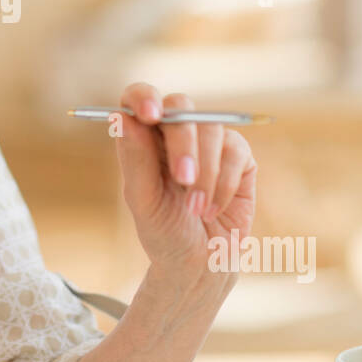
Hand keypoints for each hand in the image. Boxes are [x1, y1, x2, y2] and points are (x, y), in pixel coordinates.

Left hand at [113, 83, 257, 289]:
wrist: (201, 264)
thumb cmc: (164, 232)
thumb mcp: (144, 201)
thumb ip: (136, 159)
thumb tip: (122, 117)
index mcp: (144, 136)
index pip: (138, 97)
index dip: (143, 96)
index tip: (149, 114)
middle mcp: (175, 132)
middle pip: (181, 107)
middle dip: (183, 143)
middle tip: (183, 179)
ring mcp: (208, 141)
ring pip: (212, 128)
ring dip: (205, 173)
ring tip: (197, 210)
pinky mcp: (239, 155)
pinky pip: (236, 151)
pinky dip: (225, 183)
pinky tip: (214, 209)